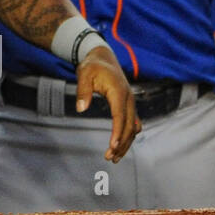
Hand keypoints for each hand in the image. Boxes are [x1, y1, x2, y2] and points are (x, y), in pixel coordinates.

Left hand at [75, 46, 140, 161]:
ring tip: (114, 158)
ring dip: (126, 143)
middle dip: (121, 143)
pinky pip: (132, 124)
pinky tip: (120, 146)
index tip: (112, 146)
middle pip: (129, 126)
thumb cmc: (92, 66)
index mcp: (119, 91)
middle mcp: (129, 99)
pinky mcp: (129, 106)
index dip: (117, 132)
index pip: (120, 115)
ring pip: (133, 127)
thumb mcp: (83, 74)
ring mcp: (131, 103)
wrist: (103, 57)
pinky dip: (128, 136)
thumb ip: (82, 91)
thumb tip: (81, 109)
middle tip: (110, 158)